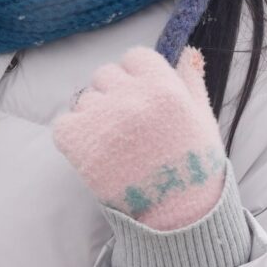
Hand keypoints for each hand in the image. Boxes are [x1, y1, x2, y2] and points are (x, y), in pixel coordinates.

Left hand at [51, 46, 230, 231]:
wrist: (176, 215)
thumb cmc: (194, 165)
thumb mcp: (202, 118)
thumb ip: (191, 81)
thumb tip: (188, 52)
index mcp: (163, 87)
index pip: (134, 57)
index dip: (138, 76)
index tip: (143, 97)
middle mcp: (132, 98)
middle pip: (105, 75)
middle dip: (115, 94)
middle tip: (128, 126)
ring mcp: (103, 121)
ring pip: (85, 99)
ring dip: (96, 116)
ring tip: (116, 145)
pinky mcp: (78, 143)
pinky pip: (64, 123)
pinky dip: (74, 136)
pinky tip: (95, 152)